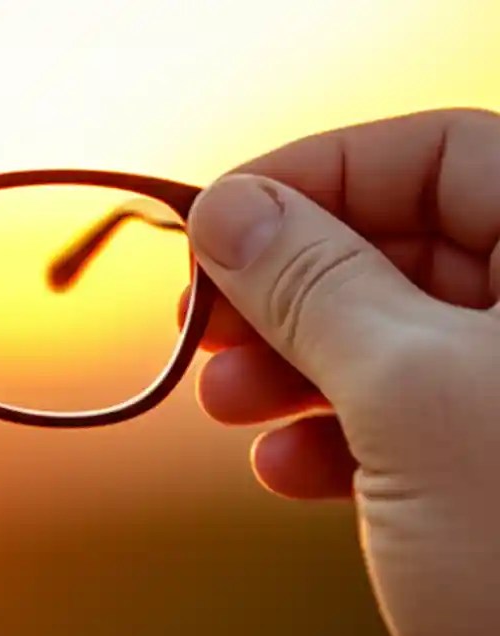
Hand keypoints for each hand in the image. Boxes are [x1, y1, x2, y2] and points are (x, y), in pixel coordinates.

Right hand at [188, 109, 499, 635]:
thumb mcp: (411, 398)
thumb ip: (314, 286)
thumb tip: (229, 209)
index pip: (442, 152)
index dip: (316, 173)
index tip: (217, 221)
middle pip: (404, 245)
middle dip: (287, 287)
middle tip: (205, 322)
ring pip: (390, 338)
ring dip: (290, 367)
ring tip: (227, 404)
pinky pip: (404, 421)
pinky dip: (330, 440)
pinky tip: (285, 473)